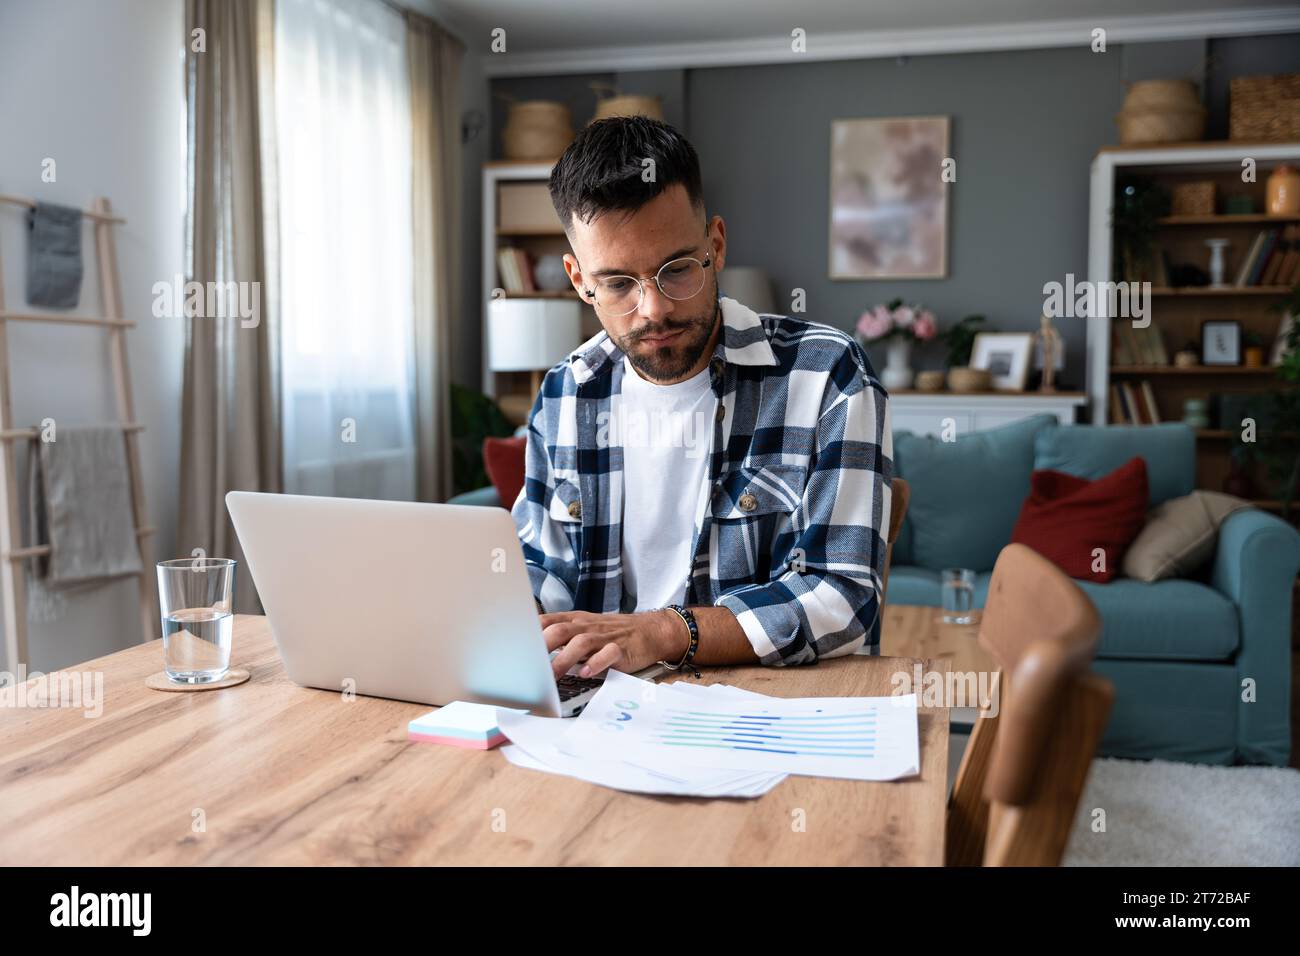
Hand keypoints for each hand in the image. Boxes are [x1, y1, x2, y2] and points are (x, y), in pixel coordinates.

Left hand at [540, 610, 687, 678]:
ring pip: (581, 643)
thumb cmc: (610, 633)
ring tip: (551, 676)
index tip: (512, 646)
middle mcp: (586, 626)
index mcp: (574, 620)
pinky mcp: (622, 648)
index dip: (528, 632)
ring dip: (564, 659)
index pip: (546, 621)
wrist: (649, 630)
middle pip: (560, 631)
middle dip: (542, 647)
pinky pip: (608, 653)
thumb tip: (530, 653)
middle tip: (527, 666)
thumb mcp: (583, 628)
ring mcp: (604, 636)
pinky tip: (586, 673)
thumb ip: (559, 637)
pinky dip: (596, 663)